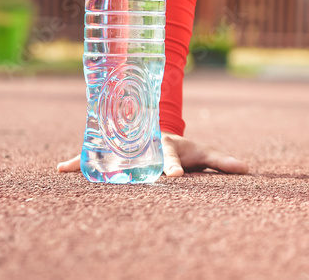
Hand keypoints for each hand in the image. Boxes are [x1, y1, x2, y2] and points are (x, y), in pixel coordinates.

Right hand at [56, 132, 248, 176]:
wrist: (162, 131)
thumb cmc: (186, 149)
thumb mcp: (205, 154)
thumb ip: (223, 162)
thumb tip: (248, 169)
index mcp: (168, 148)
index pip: (172, 159)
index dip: (173, 167)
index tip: (173, 177)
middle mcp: (145, 147)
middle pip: (137, 157)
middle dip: (129, 165)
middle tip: (117, 174)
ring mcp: (129, 149)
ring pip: (112, 155)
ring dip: (95, 161)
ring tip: (72, 168)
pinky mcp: (115, 153)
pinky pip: (95, 157)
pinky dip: (80, 162)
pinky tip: (60, 168)